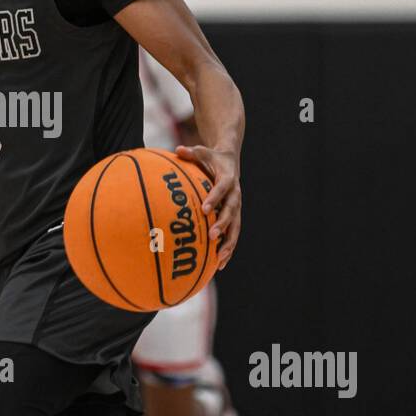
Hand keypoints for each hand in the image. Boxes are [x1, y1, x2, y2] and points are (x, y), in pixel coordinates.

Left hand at [174, 144, 240, 270]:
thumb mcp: (203, 152)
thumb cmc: (212, 158)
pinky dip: (228, 249)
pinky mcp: (235, 217)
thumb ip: (191, 152)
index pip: (222, 189)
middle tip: (212, 236)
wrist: (230, 161)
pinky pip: (233, 234)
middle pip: (232, 211)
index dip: (215, 199)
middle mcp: (236, 195)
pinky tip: (219, 265)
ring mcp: (237, 208)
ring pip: (236, 227)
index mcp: (228, 179)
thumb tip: (178, 149)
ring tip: (220, 259)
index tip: (204, 210)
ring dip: (229, 243)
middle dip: (223, 224)